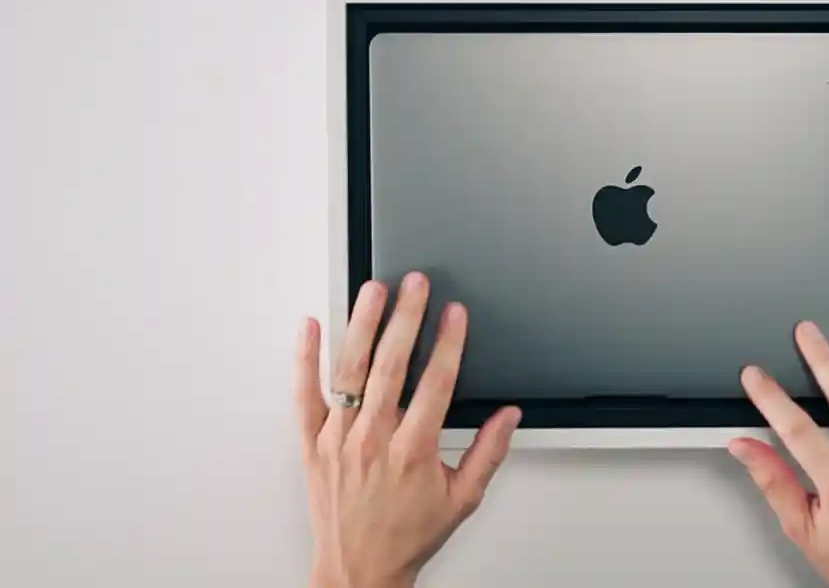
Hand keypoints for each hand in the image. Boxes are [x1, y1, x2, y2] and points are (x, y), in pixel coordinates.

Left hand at [295, 272, 521, 587]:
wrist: (358, 570)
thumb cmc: (405, 536)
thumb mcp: (462, 499)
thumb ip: (489, 453)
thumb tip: (509, 416)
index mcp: (412, 450)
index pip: (436, 382)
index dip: (448, 342)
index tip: (455, 313)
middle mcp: (373, 439)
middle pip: (392, 364)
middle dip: (407, 317)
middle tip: (416, 284)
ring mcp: (338, 439)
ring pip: (350, 370)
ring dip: (363, 325)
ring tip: (373, 291)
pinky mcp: (312, 444)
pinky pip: (304, 394)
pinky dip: (305, 358)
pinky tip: (311, 327)